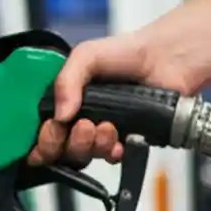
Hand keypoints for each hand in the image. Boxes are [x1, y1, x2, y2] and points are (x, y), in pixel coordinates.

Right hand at [27, 29, 193, 166]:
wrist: (167, 60)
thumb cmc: (127, 52)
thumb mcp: (86, 56)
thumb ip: (65, 81)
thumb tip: (59, 116)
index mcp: (65, 99)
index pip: (43, 129)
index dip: (43, 138)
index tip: (52, 131)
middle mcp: (79, 118)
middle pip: (60, 149)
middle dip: (68, 143)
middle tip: (84, 125)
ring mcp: (102, 132)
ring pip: (84, 155)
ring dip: (91, 145)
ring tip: (107, 126)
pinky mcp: (124, 141)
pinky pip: (110, 158)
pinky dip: (112, 152)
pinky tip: (119, 140)